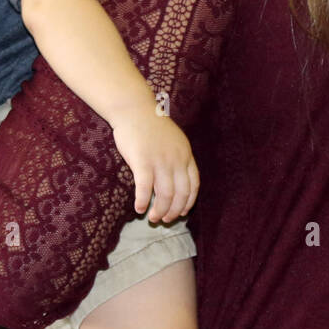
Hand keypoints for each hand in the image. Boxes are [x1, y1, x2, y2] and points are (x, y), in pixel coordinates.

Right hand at [111, 105, 198, 223]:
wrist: (134, 108)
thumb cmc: (150, 124)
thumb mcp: (173, 139)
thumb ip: (177, 157)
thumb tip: (175, 178)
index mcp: (185, 154)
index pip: (193, 185)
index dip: (188, 202)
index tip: (181, 212)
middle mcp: (176, 160)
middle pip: (181, 194)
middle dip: (174, 211)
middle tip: (164, 220)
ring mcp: (160, 161)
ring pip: (165, 195)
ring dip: (159, 210)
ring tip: (153, 218)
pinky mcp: (142, 162)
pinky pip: (145, 189)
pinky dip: (143, 202)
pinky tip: (139, 209)